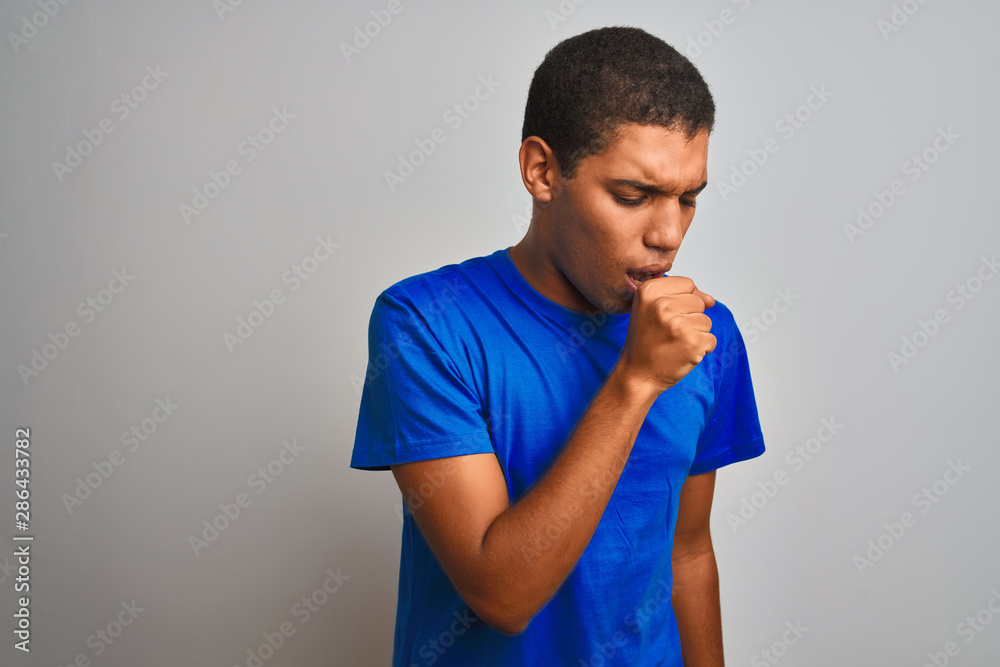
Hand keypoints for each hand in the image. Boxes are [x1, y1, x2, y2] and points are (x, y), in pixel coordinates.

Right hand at [616, 276, 716, 395]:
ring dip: (695, 334)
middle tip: (668, 333)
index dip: (682, 301)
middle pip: (698, 301)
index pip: (687, 284)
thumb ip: (681, 296)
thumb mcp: (652, 309)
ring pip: (706, 321)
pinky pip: (711, 339)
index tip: (666, 316)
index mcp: (648, 291)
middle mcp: (662, 304)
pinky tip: (682, 353)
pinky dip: (701, 349)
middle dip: (689, 318)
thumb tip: (710, 300)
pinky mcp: (691, 342)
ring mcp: (677, 324)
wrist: (637, 374)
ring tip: (674, 343)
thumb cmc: (646, 342)